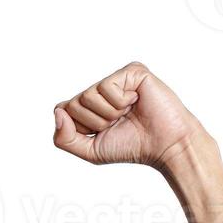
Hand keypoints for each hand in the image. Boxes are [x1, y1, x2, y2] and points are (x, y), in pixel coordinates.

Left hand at [51, 61, 210, 169]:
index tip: (101, 133)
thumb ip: (64, 138)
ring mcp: (116, 79)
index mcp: (90, 105)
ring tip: (128, 113)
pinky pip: (106, 87)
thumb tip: (58, 113)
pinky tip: (136, 102)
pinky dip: (120, 102)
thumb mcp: (90, 150)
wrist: (165, 146)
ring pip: (87, 96)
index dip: (79, 127)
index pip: (62, 109)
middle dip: (95, 123)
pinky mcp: (131, 71)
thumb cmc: (132, 147)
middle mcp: (100, 90)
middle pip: (73, 104)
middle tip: (119, 123)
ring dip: (108, 114)